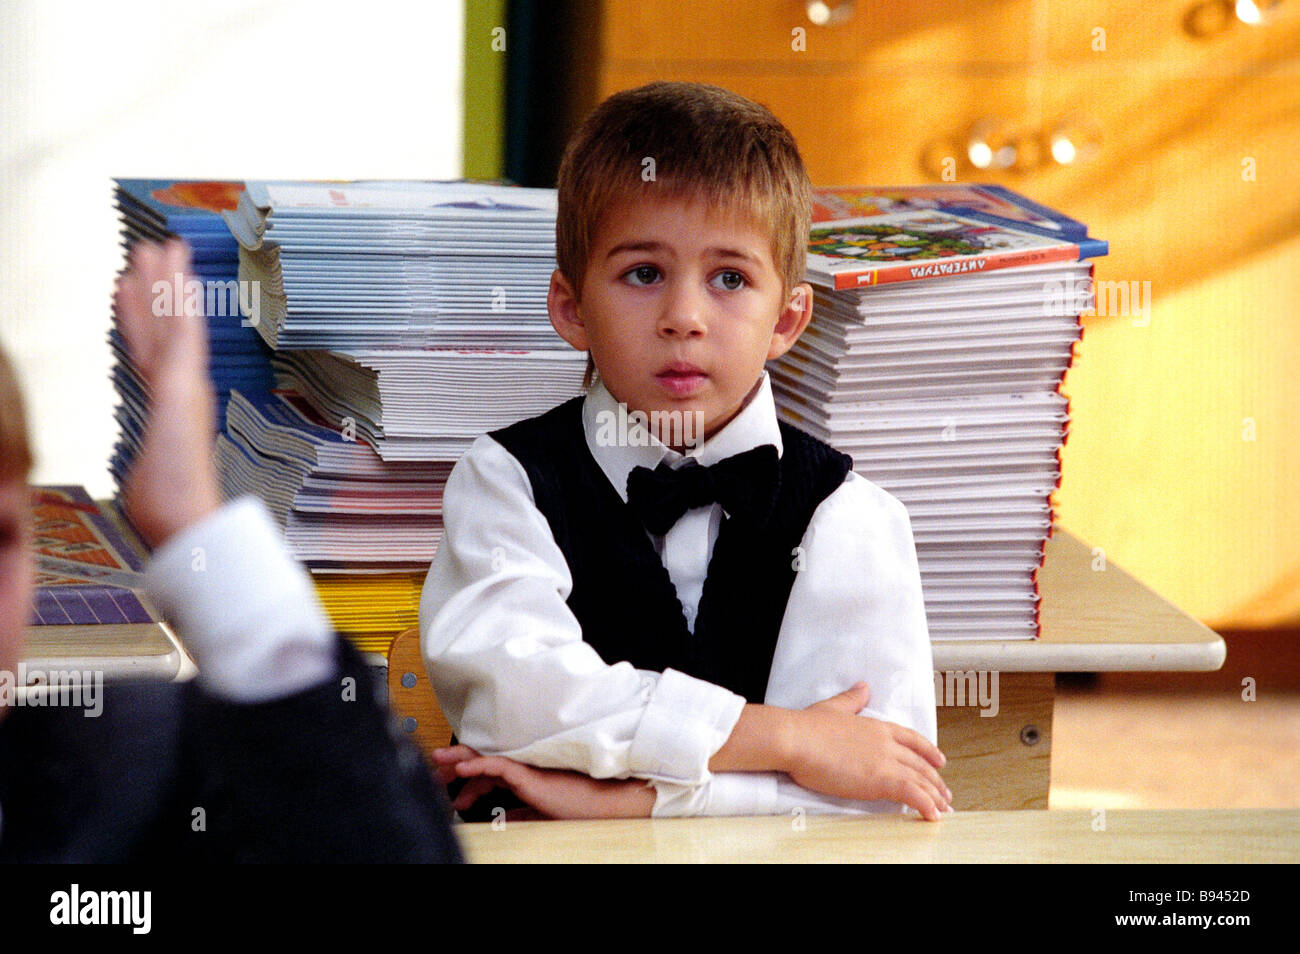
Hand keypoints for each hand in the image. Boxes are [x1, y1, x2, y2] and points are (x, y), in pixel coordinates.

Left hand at [113, 239, 221, 547]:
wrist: (189, 522)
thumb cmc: (170, 512)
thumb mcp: (150, 482)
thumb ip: (151, 471)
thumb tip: (146, 485)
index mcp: (170, 409)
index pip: (150, 354)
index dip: (139, 320)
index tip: (129, 290)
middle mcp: (181, 391)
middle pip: (163, 330)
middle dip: (155, 289)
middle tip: (149, 250)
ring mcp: (186, 385)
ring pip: (175, 322)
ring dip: (170, 281)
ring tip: (162, 246)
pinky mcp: (185, 385)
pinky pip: (185, 333)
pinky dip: (183, 302)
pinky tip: (181, 273)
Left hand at [432, 745, 655, 819]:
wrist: (598, 804)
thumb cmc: (576, 806)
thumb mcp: (540, 813)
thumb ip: (521, 813)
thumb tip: (504, 819)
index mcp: (522, 776)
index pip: (486, 773)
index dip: (466, 779)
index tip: (449, 792)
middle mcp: (519, 767)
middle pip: (480, 761)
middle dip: (454, 766)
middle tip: (434, 774)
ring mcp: (523, 768)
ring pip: (483, 758)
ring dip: (458, 762)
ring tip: (438, 765)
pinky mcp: (528, 773)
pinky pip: (497, 765)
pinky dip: (477, 765)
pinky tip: (461, 770)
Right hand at [787, 683, 950, 820]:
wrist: (796, 738)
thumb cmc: (807, 727)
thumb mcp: (833, 708)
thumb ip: (852, 700)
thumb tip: (863, 687)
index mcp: (876, 727)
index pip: (911, 739)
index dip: (928, 751)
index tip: (939, 761)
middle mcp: (886, 743)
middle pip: (920, 763)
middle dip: (935, 780)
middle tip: (944, 792)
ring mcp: (885, 761)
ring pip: (920, 780)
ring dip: (935, 796)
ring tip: (944, 808)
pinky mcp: (880, 780)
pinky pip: (912, 795)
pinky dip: (926, 806)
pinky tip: (933, 815)